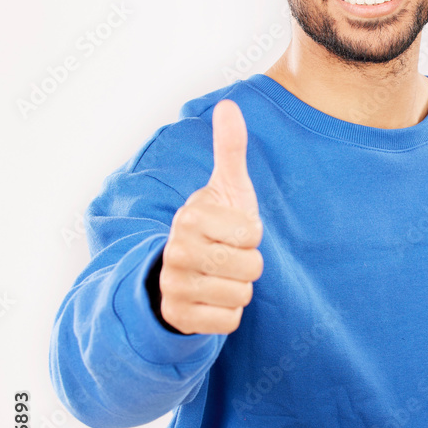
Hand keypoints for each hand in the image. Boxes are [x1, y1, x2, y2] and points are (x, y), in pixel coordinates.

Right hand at [158, 99, 263, 334]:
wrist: (183, 270)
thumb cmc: (216, 225)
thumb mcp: (226, 188)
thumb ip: (230, 150)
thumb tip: (229, 105)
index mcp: (192, 216)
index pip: (253, 234)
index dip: (252, 234)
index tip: (233, 230)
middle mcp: (176, 251)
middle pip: (251, 267)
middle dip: (250, 263)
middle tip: (229, 255)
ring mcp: (174, 286)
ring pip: (241, 295)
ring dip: (240, 288)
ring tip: (221, 276)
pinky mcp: (178, 317)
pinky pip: (229, 322)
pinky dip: (229, 314)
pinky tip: (213, 299)